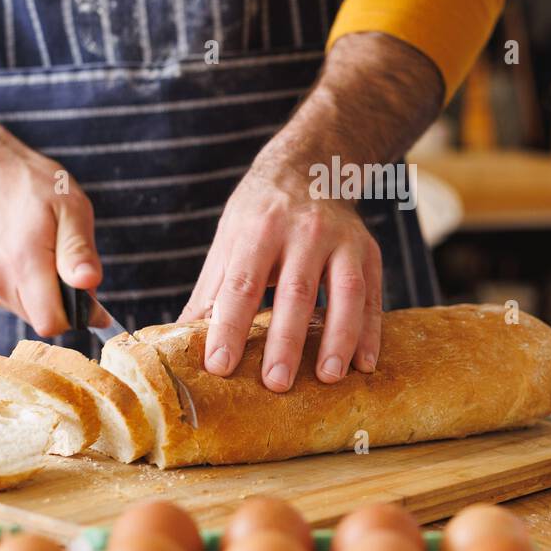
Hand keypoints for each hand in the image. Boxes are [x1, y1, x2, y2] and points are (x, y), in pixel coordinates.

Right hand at [0, 138, 103, 336]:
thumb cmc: (27, 184)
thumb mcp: (68, 206)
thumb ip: (78, 249)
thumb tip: (89, 284)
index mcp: (23, 264)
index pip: (53, 322)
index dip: (79, 311)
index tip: (87, 285)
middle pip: (45, 319)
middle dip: (65, 298)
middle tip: (66, 257)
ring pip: (32, 311)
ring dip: (48, 292)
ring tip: (46, 251)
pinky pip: (19, 301)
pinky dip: (32, 287)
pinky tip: (30, 255)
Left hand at [177, 159, 382, 391]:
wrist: (310, 166)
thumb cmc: (261, 213)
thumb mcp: (229, 239)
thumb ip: (211, 292)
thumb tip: (177, 340)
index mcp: (259, 229)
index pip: (242, 284)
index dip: (230, 326)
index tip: (220, 366)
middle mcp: (304, 231)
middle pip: (295, 291)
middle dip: (286, 341)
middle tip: (276, 384)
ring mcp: (341, 239)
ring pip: (345, 292)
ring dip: (338, 338)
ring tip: (327, 378)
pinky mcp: (368, 250)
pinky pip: (373, 295)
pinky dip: (371, 332)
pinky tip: (364, 364)